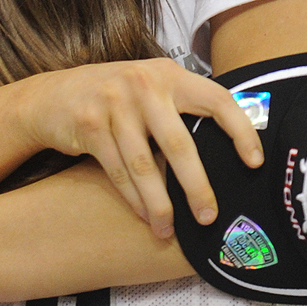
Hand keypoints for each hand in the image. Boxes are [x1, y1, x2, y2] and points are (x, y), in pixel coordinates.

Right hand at [13, 59, 262, 239]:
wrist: (51, 96)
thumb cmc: (113, 98)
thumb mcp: (149, 88)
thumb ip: (181, 106)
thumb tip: (229, 146)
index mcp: (169, 75)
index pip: (217, 99)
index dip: (240, 130)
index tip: (255, 162)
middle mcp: (144, 84)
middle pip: (180, 144)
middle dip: (197, 186)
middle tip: (209, 217)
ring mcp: (114, 103)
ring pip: (144, 165)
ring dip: (159, 204)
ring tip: (168, 230)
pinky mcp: (89, 125)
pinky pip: (117, 171)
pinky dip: (133, 199)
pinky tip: (145, 217)